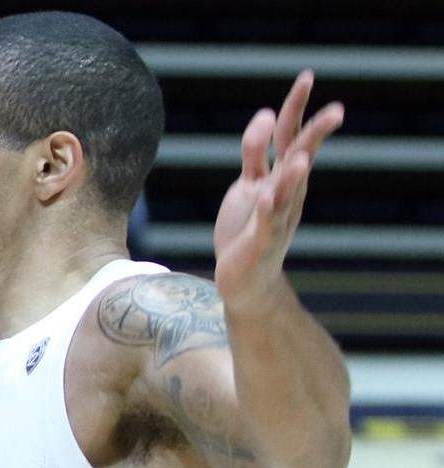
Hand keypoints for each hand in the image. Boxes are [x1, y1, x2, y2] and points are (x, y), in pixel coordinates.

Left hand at [214, 71, 343, 299]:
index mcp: (282, 175)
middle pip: (300, 158)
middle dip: (316, 136)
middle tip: (337, 111)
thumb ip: (255, 151)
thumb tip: (266, 114)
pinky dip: (267, 210)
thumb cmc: (249, 226)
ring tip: (301, 157)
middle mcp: (286, 192)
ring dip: (294, 175)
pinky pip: (266, 224)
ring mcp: (276, 216)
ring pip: (287, 192)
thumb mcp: (248, 183)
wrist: (245, 278)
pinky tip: (267, 197)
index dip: (296, 107)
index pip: (291, 134)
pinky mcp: (261, 240)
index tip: (308, 76)